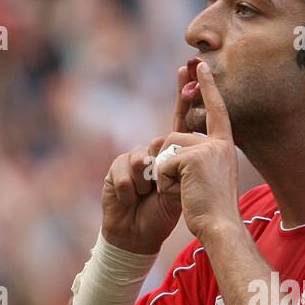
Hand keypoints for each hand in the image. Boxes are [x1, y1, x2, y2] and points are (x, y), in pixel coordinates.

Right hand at [99, 68, 195, 253]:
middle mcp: (153, 153)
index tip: (188, 69)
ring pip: (142, 159)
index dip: (184, 95)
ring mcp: (133, 160)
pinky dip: (131, 189)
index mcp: (174, 154)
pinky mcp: (115, 170)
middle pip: (160, 140)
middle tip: (159, 181)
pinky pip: (125, 172)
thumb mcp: (180, 190)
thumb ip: (178, 166)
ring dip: (147, 183)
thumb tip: (160, 142)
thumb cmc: (162, 213)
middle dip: (160, 160)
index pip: (181, 119)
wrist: (138, 235)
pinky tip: (132, 200)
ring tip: (147, 197)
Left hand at [154, 62, 240, 241]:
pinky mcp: (193, 157)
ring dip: (166, 173)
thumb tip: (162, 141)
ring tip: (185, 191)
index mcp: (225, 146)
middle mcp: (219, 143)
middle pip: (176, 136)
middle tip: (185, 185)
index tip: (200, 65)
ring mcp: (207, 148)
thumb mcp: (206, 177)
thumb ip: (192, 156)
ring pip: (167, 147)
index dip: (206, 87)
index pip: (215, 110)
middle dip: (168, 162)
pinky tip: (181, 193)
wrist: (220, 227)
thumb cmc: (212, 210)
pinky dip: (165, 180)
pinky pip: (164, 162)